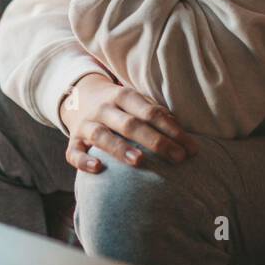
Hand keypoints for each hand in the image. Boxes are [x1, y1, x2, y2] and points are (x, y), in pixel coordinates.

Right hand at [59, 73, 200, 172]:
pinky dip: (84, 161)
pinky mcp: (73, 141)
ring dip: (121, 148)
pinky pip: (74, 152)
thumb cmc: (118, 105)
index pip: (150, 112)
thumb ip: (155, 113)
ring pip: (102, 136)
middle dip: (155, 141)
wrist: (78, 96)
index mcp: (123, 96)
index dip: (172, 130)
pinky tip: (98, 169)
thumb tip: (180, 130)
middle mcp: (104, 108)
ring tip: (140, 161)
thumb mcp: (135, 101)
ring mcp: (86, 125)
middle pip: (130, 124)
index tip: (191, 148)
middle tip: (178, 157)